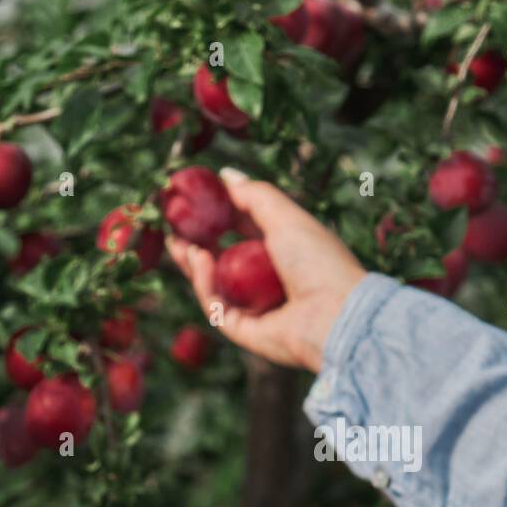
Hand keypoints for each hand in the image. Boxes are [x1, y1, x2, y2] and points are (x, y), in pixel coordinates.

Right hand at [166, 169, 366, 372]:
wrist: (334, 314)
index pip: (243, 229)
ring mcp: (256, 307)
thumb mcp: (286, 216)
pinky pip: (217, 307)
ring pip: (214, 284)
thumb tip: (225, 176)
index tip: (189, 201)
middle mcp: (269, 279)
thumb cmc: (318, 261)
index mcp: (284, 250)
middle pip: (223, 259)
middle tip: (171, 225)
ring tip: (180, 244)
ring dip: (194, 263)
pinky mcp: (245, 331)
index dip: (217, 215)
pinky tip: (200, 261)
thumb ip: (253, 195)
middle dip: (196, 242)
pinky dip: (205, 284)